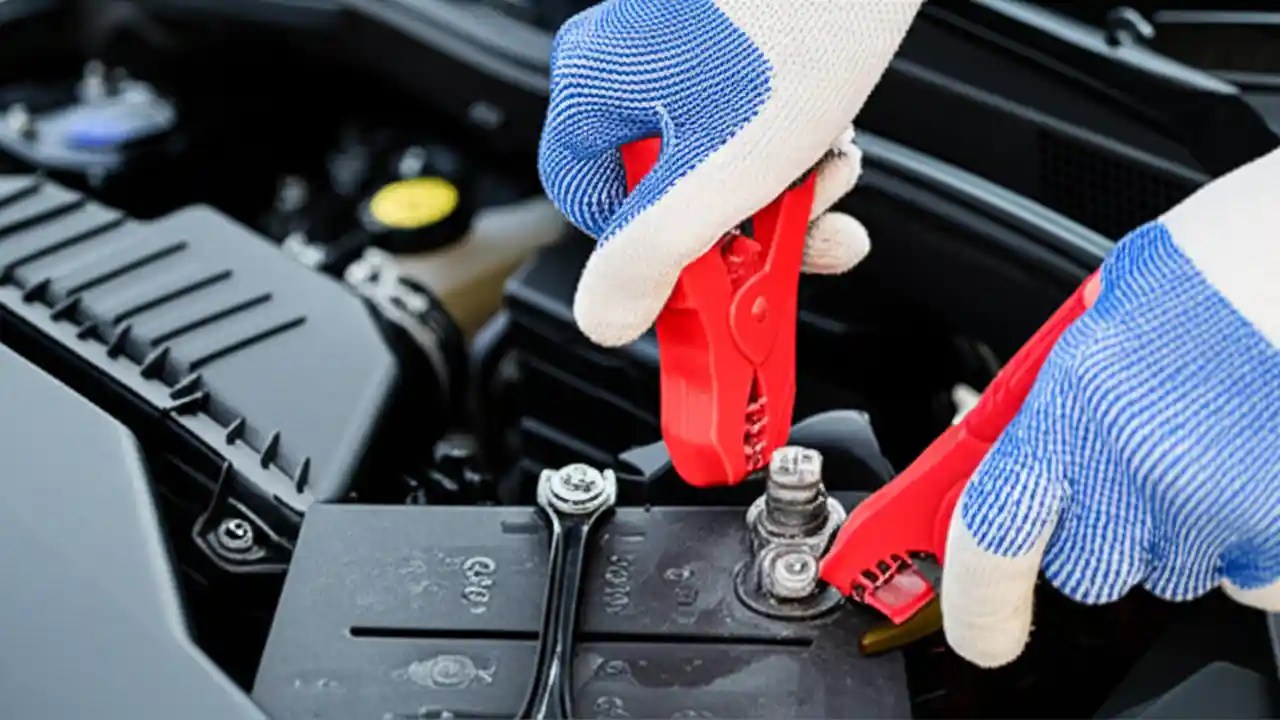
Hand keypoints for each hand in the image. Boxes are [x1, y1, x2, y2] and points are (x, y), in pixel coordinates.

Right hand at [538, 0, 920, 345]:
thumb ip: (650, 258)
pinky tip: (830, 142)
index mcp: (589, 94)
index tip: (715, 286)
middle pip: (668, 194)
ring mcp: (676, 46)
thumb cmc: (798, 22)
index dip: (663, 263)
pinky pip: (749, 120)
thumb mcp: (718, 174)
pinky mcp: (729, 38)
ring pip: (718, 161)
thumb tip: (605, 317)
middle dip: (747, 229)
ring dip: (784, 189)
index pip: (596, 218)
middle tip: (796, 240)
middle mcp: (621, 64)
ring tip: (828, 174)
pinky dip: (794, 145)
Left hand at [942, 148, 1279, 668]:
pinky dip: (1245, 540)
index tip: (976, 631)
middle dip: (1089, 537)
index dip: (975, 600)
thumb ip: (1039, 408)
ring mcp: (1221, 508)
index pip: (992, 538)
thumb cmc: (1208, 270)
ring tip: (1200, 446)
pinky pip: (1248, 577)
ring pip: (1169, 571)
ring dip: (1170, 531)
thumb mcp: (1091, 323)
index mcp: (1073, 411)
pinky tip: (1248, 469)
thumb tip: (995, 468)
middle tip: (1120, 471)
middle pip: (1084, 572)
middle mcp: (1142, 471)